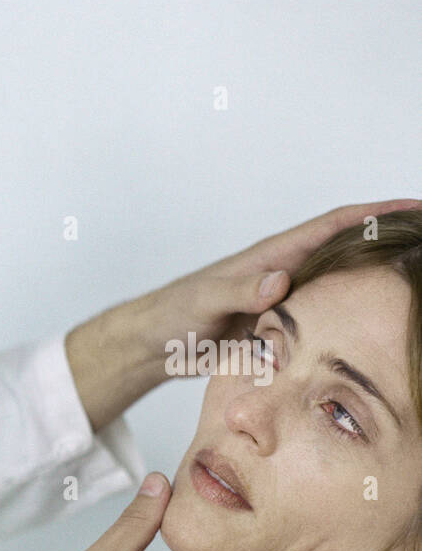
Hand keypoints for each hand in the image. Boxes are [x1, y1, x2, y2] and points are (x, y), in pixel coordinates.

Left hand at [126, 198, 421, 364]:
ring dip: (374, 282)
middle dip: (388, 241)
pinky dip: (348, 317)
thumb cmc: (173, 314)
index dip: (375, 213)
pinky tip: (372, 328)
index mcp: (273, 257)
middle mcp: (285, 274)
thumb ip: (239, 291)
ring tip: (415, 280)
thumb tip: (281, 280)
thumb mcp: (204, 300)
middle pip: (348, 250)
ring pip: (339, 285)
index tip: (415, 207)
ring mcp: (284, 300)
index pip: (334, 225)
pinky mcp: (279, 327)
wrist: (154, 343)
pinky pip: (323, 318)